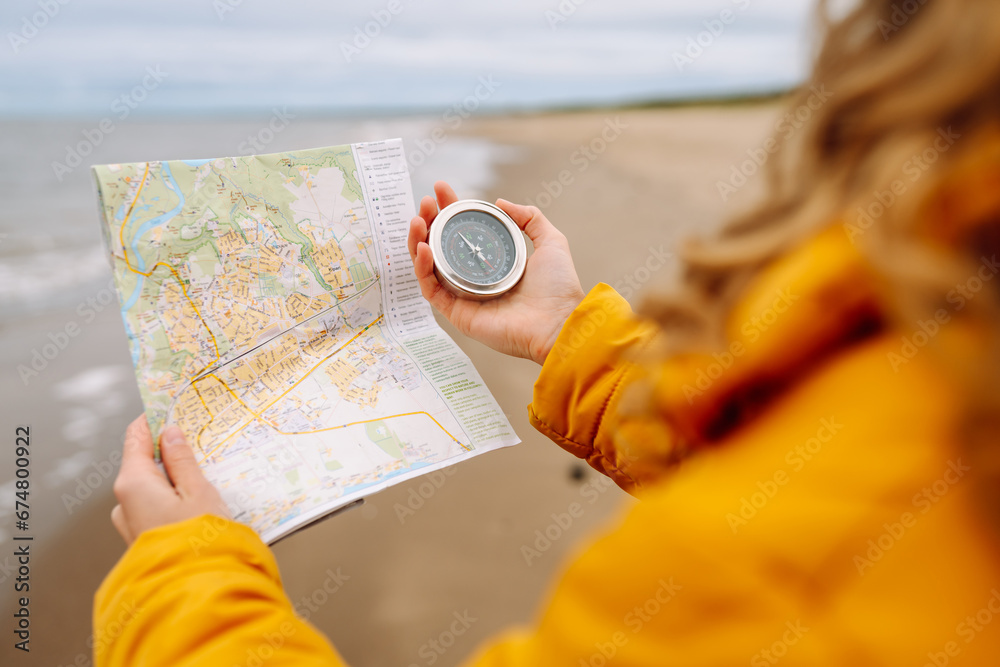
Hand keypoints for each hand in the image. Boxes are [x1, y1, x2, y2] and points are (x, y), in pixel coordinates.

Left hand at [111, 416, 230, 544]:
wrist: (195, 590)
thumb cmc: (200, 538)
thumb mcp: (198, 490)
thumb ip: (182, 459)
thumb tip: (169, 432)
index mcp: (133, 482)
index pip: (136, 437)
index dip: (154, 419)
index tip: (173, 406)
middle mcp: (123, 501)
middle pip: (145, 463)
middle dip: (171, 454)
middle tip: (202, 445)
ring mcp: (130, 523)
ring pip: (153, 488)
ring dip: (176, 481)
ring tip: (208, 480)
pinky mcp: (142, 539)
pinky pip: (156, 508)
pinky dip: (174, 501)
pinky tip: (199, 506)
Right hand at [408, 182, 585, 364]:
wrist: (558, 323)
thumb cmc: (558, 289)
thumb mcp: (550, 241)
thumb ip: (530, 218)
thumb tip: (501, 202)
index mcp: (493, 263)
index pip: (464, 233)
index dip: (450, 211)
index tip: (442, 190)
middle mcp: (476, 279)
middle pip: (441, 248)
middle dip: (429, 223)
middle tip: (426, 202)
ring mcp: (464, 296)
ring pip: (430, 268)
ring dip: (419, 242)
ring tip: (418, 220)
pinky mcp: (457, 313)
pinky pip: (432, 289)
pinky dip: (423, 269)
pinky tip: (424, 248)